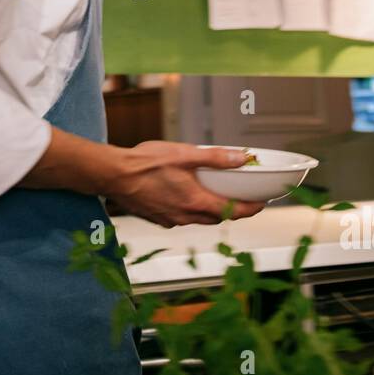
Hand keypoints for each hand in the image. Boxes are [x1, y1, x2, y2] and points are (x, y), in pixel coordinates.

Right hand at [105, 141, 266, 227]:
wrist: (112, 175)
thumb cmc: (143, 164)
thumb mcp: (184, 154)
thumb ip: (214, 158)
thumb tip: (240, 158)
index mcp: (195, 201)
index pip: (233, 212)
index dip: (251, 209)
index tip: (261, 203)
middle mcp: (184, 216)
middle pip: (217, 218)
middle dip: (232, 210)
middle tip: (242, 198)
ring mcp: (170, 220)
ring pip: (199, 219)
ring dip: (211, 210)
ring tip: (215, 195)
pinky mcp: (158, 219)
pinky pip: (182, 218)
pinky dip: (191, 209)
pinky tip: (186, 195)